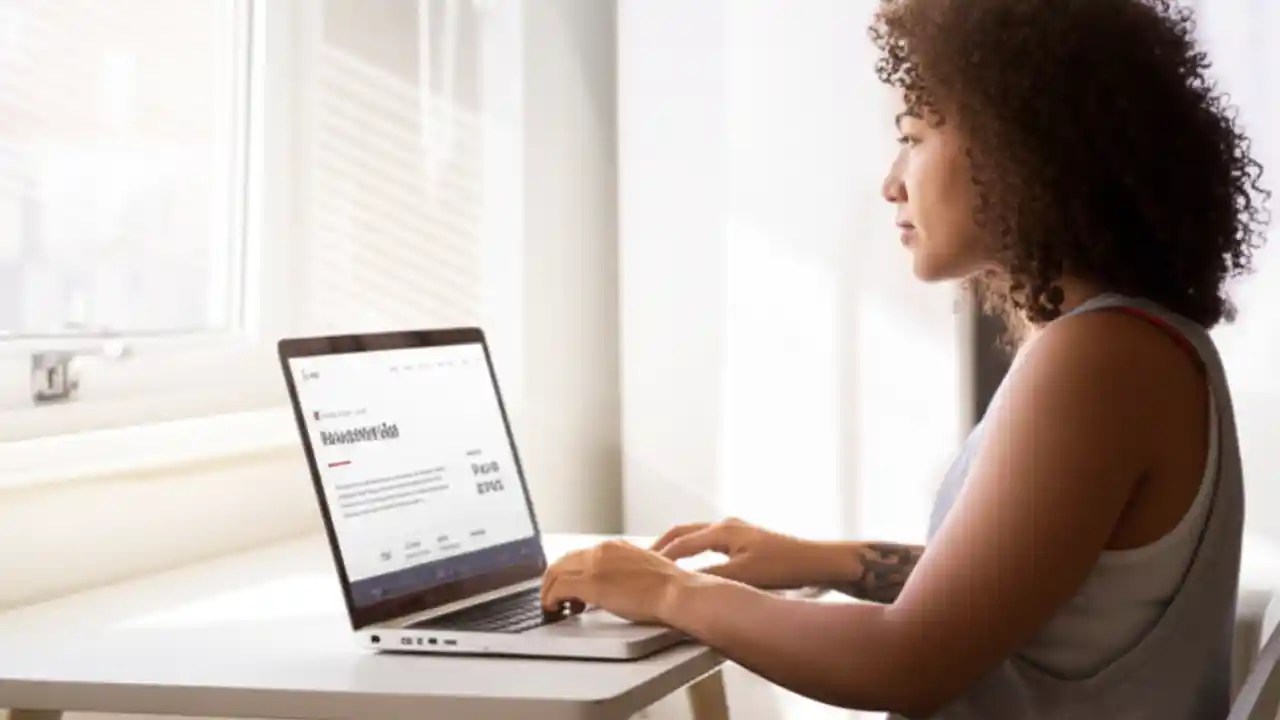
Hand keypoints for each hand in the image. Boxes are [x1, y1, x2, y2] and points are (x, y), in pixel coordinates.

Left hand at [540, 540, 694, 624]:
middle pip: (562, 561)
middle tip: (554, 598)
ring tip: (553, 606)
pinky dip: (550, 599)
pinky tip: (554, 609)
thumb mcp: (643, 571)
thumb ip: (624, 574)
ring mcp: (594, 566)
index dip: (568, 572)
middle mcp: (601, 551)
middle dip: (553, 580)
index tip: (567, 587)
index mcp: (614, 547)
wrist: (676, 592)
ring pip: (555, 573)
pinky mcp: (590, 584)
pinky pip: (558, 589)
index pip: (580, 555)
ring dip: (549, 590)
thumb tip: (616, 587)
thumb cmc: (670, 588)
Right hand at [652, 517, 837, 588]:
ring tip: (663, 561)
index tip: (640, 567)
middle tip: (643, 559)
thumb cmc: (785, 566)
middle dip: (663, 545)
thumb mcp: (743, 576)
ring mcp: (738, 530)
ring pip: (698, 535)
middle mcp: (728, 525)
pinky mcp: (748, 539)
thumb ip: (710, 579)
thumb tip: (681, 584)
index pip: (680, 543)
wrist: (819, 561)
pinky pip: (711, 541)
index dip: (659, 557)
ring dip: (679, 547)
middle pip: (684, 532)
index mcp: (723, 530)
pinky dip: (695, 550)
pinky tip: (696, 564)